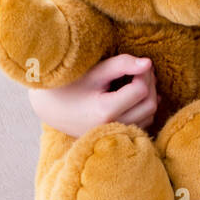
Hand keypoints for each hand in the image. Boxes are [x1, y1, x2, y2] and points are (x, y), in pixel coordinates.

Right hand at [27, 53, 158, 138]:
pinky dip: (143, 110)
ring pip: (148, 117)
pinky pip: (141, 125)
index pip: (141, 90)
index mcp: (105, 110)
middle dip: (150, 84)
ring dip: (149, 97)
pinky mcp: (115, 137)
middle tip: (140, 69)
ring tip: (137, 80)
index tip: (136, 63)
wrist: (49, 107)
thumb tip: (149, 63)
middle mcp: (112, 127)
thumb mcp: (94, 71)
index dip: (143, 73)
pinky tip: (134, 96)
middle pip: (149, 105)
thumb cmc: (69, 85)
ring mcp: (113, 135)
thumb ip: (122, 64)